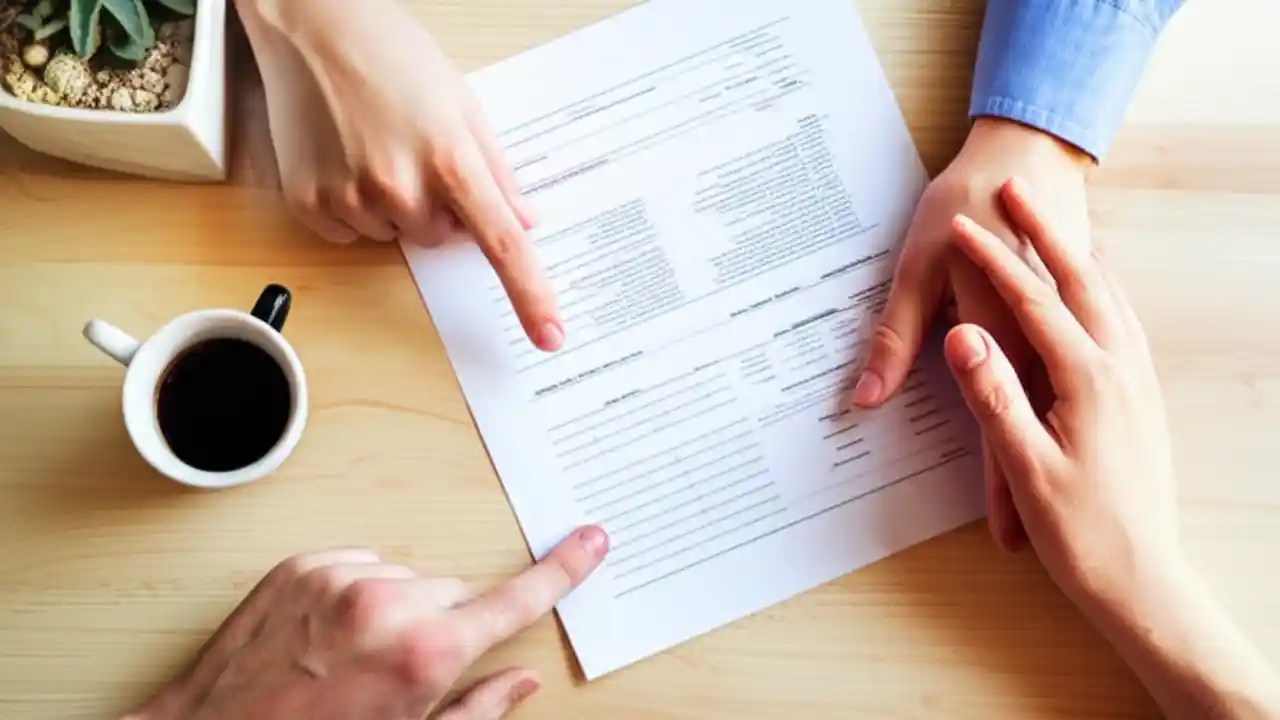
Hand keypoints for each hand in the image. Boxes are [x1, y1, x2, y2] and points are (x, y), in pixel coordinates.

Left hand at [125, 526, 608, 719]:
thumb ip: (478, 711)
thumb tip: (521, 681)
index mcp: (425, 653)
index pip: (513, 603)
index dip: (560, 573)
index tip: (589, 542)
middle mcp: (387, 603)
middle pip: (455, 594)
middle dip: (445, 625)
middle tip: (403, 670)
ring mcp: (340, 578)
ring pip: (407, 577)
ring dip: (397, 608)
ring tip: (356, 656)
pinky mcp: (302, 564)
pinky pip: (359, 565)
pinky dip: (356, 593)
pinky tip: (332, 636)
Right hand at [236, 0, 562, 351]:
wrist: (310, 24)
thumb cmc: (392, 53)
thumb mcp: (462, 102)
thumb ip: (497, 168)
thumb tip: (524, 220)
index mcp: (450, 160)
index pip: (502, 244)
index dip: (530, 295)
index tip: (549, 335)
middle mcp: (400, 187)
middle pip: (442, 238)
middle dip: (440, 208)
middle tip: (416, 152)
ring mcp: (350, 198)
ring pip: (395, 235)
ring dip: (395, 205)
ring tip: (373, 144)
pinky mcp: (309, 203)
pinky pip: (349, 233)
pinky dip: (353, 206)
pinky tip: (343, 158)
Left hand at [853, 118, 1092, 550]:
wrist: (1025, 157)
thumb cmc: (964, 206)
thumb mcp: (917, 270)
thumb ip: (893, 337)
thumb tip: (866, 398)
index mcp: (1004, 337)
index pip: (1000, 427)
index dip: (1000, 484)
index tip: (1006, 533)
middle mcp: (1042, 342)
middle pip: (1032, 427)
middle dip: (1026, 483)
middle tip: (1024, 537)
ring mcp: (1063, 330)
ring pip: (1049, 405)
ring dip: (1042, 449)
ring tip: (1042, 501)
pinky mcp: (1067, 318)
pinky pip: (1057, 371)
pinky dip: (1045, 404)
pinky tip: (1042, 429)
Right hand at [943, 178, 1175, 611]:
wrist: (1147, 582)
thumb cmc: (1084, 531)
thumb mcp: (1028, 467)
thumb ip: (992, 396)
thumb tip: (961, 340)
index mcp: (1087, 378)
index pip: (1031, 299)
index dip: (991, 258)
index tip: (960, 222)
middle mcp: (1119, 367)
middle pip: (1077, 279)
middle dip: (1042, 230)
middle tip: (1011, 187)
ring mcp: (1136, 380)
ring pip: (1107, 296)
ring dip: (1075, 252)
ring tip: (1053, 219)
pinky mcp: (1142, 398)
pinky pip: (1123, 322)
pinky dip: (1103, 290)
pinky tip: (1096, 295)